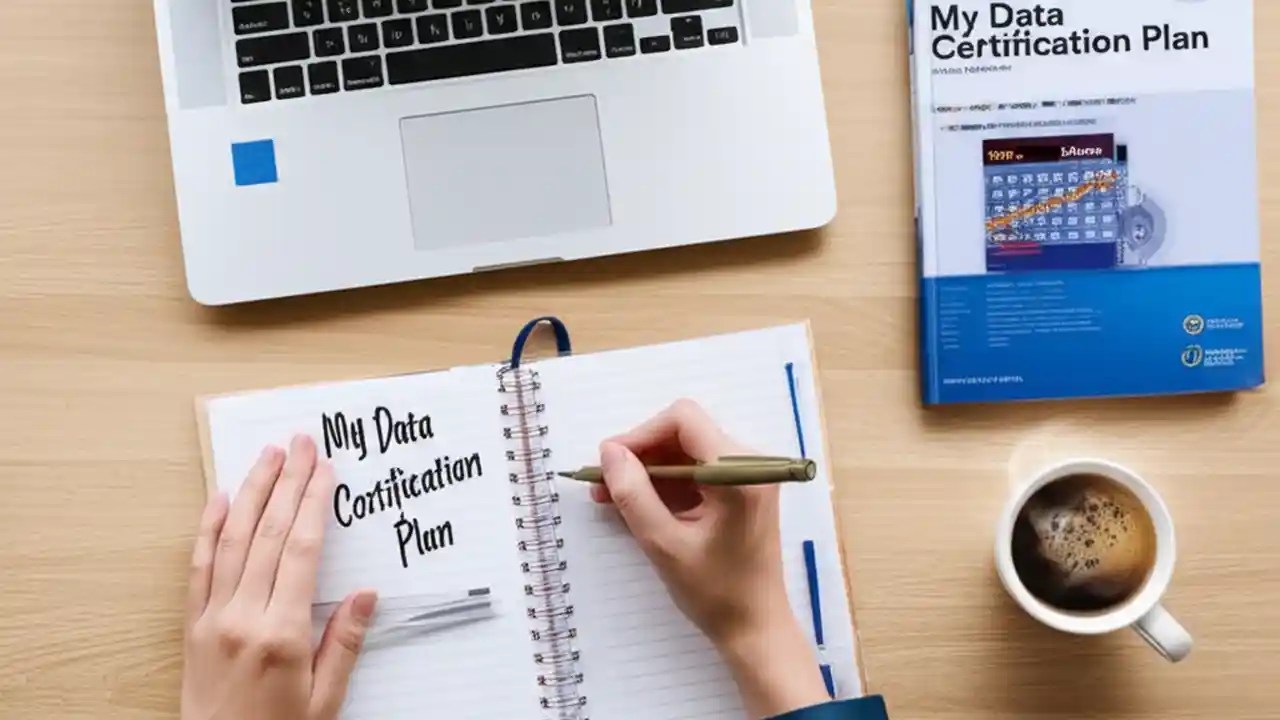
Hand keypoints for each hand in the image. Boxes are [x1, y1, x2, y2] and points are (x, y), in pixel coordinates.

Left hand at [183, 436, 376, 719]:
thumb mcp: (325, 699)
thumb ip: (344, 643)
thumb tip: (365, 595)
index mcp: (282, 634)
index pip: (301, 551)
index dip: (313, 503)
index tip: (323, 469)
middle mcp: (242, 618)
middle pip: (267, 534)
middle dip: (287, 483)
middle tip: (300, 443)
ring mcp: (213, 619)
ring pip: (232, 541)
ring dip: (250, 492)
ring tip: (267, 457)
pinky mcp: (193, 626)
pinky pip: (199, 567)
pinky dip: (208, 529)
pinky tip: (219, 500)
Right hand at [593, 400, 828, 718]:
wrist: (756, 628)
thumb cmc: (715, 592)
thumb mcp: (663, 544)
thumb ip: (633, 494)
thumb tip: (609, 452)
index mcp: (739, 472)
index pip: (683, 420)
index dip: (640, 435)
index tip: (610, 463)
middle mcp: (750, 463)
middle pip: (684, 433)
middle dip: (641, 454)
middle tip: (603, 482)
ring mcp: (748, 476)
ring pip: (687, 451)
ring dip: (649, 470)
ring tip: (610, 495)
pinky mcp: (742, 490)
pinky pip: (697, 471)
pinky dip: (666, 483)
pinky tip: (635, 502)